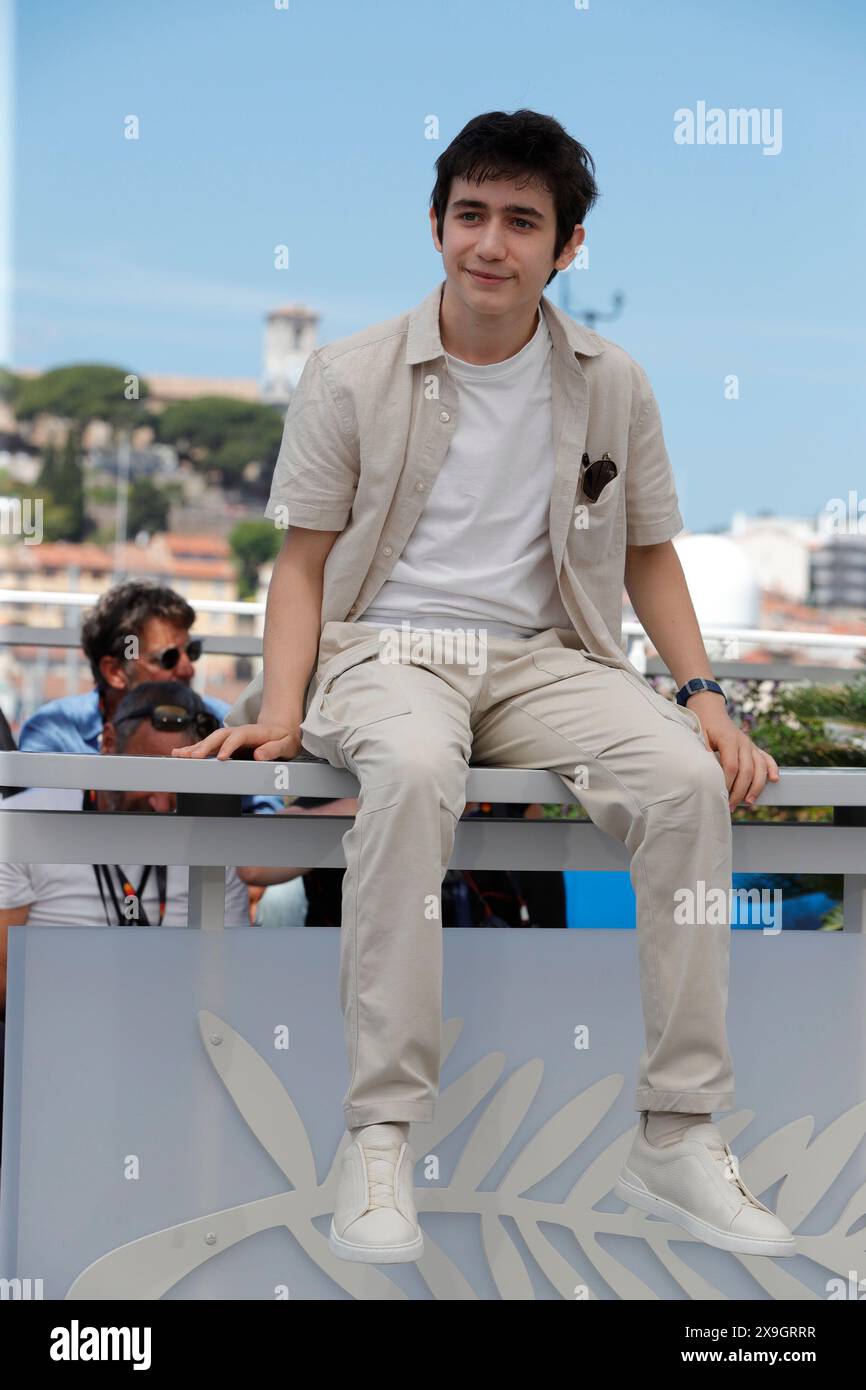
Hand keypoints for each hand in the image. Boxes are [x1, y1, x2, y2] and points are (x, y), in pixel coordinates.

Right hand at [171, 722, 301, 761]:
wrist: (282, 727)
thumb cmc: (286, 738)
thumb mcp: (287, 744)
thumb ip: (274, 749)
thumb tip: (259, 755)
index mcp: (254, 732)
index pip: (239, 737)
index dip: (229, 746)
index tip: (220, 757)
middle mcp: (239, 732)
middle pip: (219, 736)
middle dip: (205, 746)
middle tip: (193, 757)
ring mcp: (231, 737)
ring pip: (210, 740)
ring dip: (194, 747)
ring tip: (178, 754)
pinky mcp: (226, 744)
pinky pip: (208, 746)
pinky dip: (194, 749)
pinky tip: (180, 753)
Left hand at [689, 695, 779, 811]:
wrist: (710, 710)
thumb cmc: (702, 726)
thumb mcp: (698, 737)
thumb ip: (703, 753)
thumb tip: (705, 772)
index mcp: (728, 739)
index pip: (731, 766)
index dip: (728, 783)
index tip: (721, 796)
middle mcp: (743, 742)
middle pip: (747, 770)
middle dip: (740, 791)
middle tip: (731, 806)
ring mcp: (750, 745)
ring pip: (759, 767)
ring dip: (756, 786)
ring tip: (750, 802)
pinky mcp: (753, 747)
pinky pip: (766, 758)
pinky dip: (772, 769)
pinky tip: (775, 780)